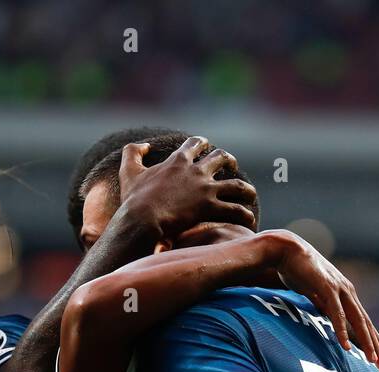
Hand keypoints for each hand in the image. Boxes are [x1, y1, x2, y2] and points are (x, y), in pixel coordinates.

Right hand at [118, 136, 256, 242]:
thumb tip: (145, 145)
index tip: (207, 147)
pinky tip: (249, 221)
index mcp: (178, 160)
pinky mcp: (211, 208)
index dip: (203, 144)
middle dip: (229, 162)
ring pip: (238, 185)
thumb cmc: (134, 199)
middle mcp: (196, 171)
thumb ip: (132, 152)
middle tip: (232, 168)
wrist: (141, 219)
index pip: (196, 144)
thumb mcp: (128, 171)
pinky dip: (246, 215)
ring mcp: (206, 190)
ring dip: (247, 191)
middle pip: (222, 158)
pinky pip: (237, 211)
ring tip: (250, 197)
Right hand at [264, 231, 378, 369]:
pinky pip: (336, 314)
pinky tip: (345, 345)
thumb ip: (324, 303)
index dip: (373, 338)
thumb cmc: (299, 271)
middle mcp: (347, 292)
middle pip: (365, 324)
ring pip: (356, 321)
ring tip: (372, 359)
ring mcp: (339, 290)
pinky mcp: (327, 288)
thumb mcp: (316, 292)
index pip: (363, 320)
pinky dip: (341, 330)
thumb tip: (326, 315)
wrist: (287, 250)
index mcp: (346, 294)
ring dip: (365, 342)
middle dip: (375, 346)